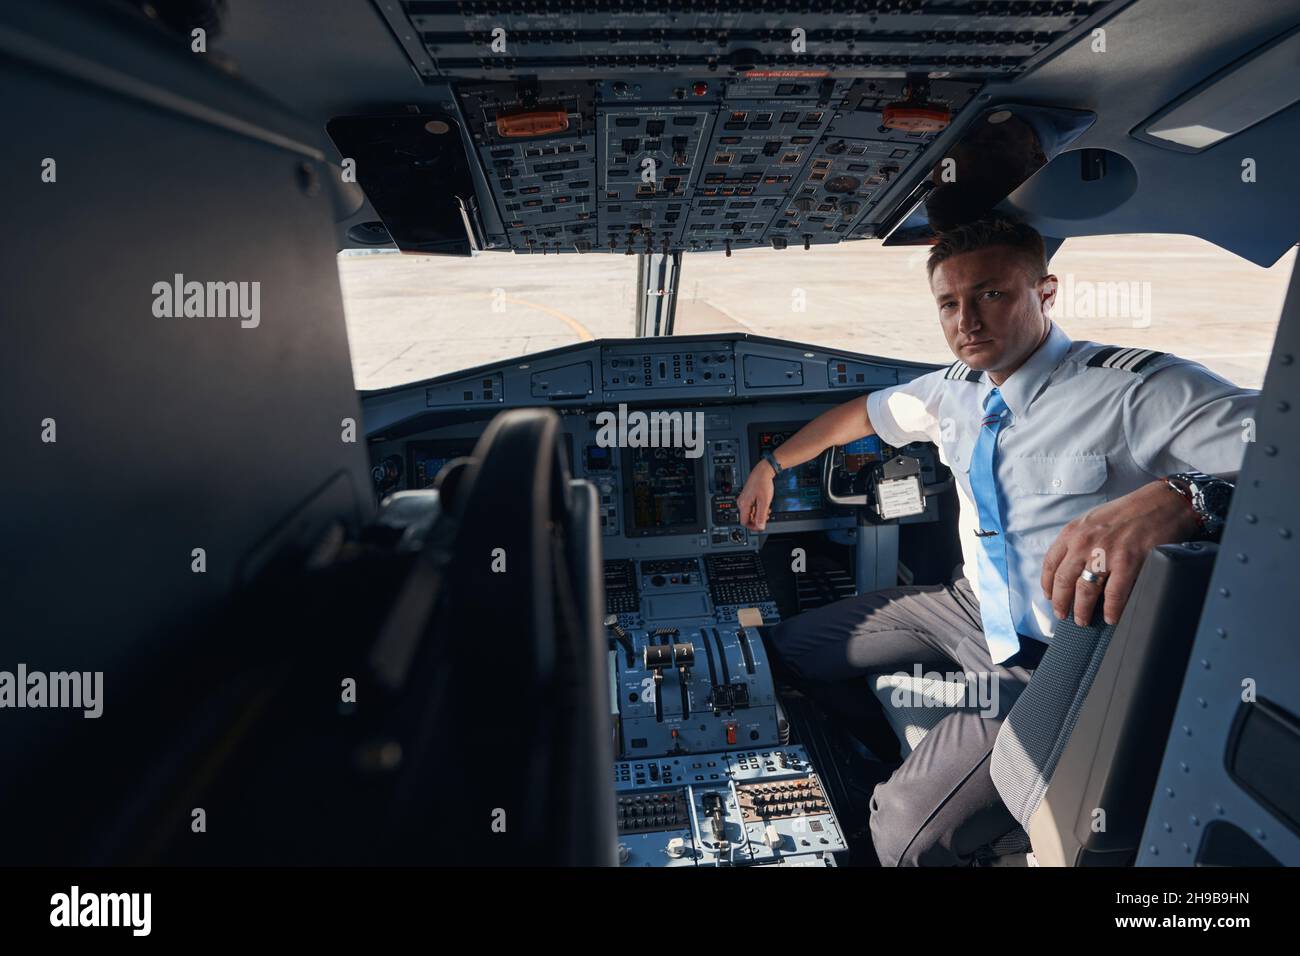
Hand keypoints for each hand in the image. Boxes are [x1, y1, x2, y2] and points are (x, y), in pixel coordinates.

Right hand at [737, 460, 775, 530]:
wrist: (763, 471)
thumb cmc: (763, 483)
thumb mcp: (764, 502)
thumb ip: (761, 516)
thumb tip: (760, 527)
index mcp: (743, 505)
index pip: (744, 522)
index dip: (753, 526)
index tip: (761, 527)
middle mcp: (741, 502)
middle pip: (747, 518)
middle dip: (757, 519)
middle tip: (766, 517)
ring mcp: (744, 499)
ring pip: (750, 513)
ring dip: (758, 514)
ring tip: (767, 510)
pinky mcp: (747, 497)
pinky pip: (751, 507)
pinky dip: (758, 509)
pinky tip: (764, 506)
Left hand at [1041, 479, 1201, 625]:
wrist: (1162, 503)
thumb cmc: (1129, 511)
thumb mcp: (1093, 519)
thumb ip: (1079, 540)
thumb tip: (1072, 568)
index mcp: (1073, 532)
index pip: (1051, 563)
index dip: (1048, 584)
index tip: (1050, 597)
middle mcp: (1084, 542)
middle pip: (1064, 581)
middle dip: (1061, 603)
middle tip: (1063, 615)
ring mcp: (1105, 553)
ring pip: (1085, 591)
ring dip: (1082, 610)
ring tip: (1083, 620)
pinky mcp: (1128, 562)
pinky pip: (1114, 594)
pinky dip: (1111, 610)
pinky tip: (1110, 617)